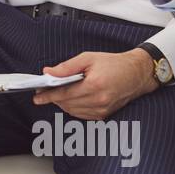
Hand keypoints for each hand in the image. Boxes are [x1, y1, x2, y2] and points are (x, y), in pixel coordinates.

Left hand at [34, 49, 158, 119]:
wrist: (137, 74)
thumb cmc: (114, 64)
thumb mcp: (88, 58)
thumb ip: (66, 67)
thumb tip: (49, 72)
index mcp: (94, 85)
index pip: (64, 94)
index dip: (48, 95)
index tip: (37, 96)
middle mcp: (99, 100)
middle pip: (66, 104)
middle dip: (53, 98)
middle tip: (44, 91)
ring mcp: (102, 110)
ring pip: (72, 111)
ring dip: (62, 104)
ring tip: (56, 94)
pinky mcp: (104, 115)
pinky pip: (82, 115)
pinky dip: (73, 108)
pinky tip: (70, 99)